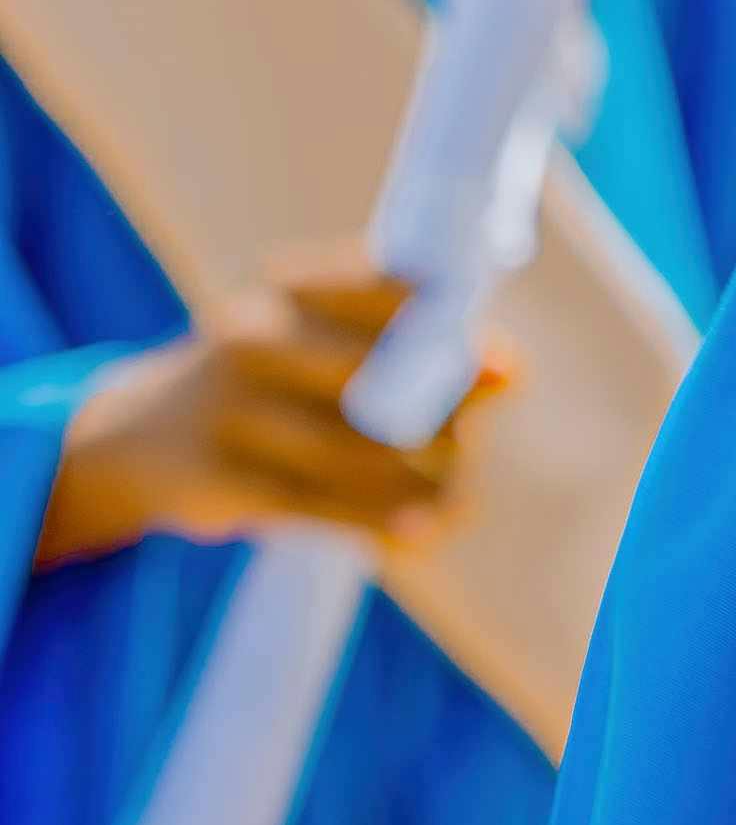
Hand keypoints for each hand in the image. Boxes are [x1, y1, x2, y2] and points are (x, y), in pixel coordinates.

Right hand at [38, 255, 508, 575]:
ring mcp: (231, 409)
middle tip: (466, 442)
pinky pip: (313, 505)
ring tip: (459, 503)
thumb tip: (511, 368)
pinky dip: (376, 522)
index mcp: (287, 290)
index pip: (385, 290)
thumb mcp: (312, 341)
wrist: (135, 438)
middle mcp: (253, 337)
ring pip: (351, 449)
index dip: (452, 330)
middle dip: (438, 414)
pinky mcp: (221, 479)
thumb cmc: (264, 382)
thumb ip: (405, 346)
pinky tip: (422, 534)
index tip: (505, 369)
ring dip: (418, 480)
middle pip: (375, 376)